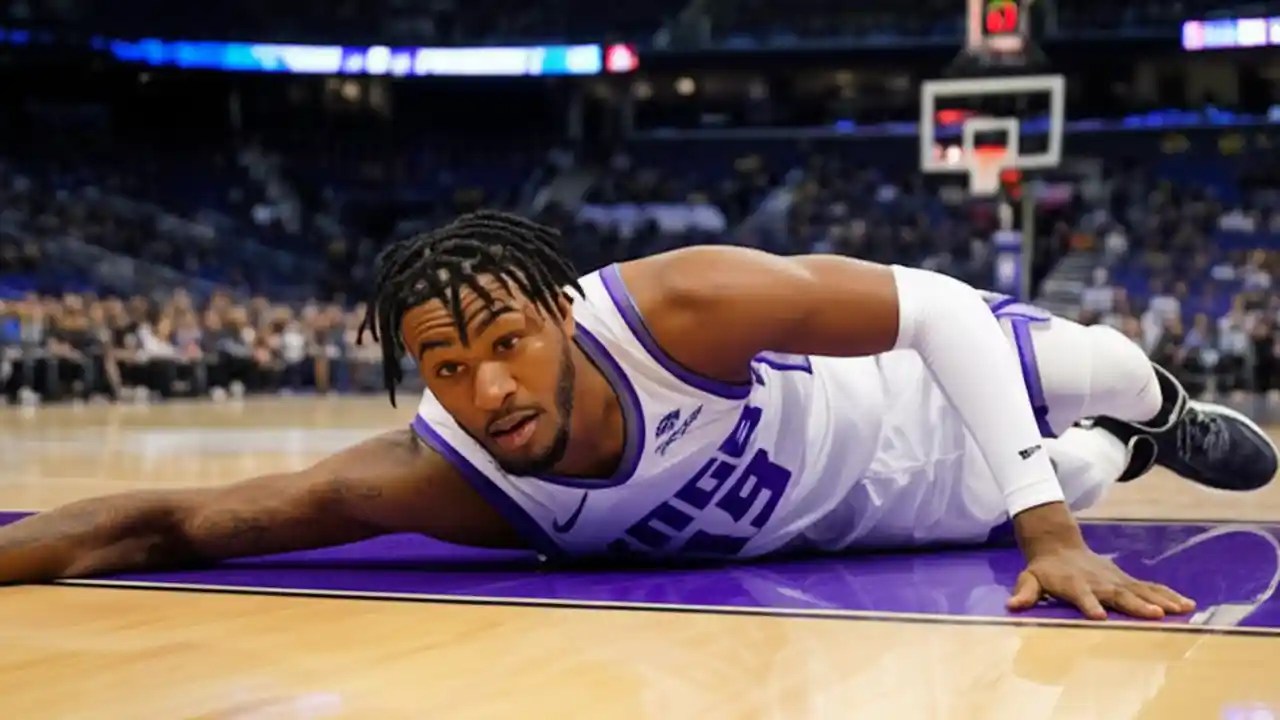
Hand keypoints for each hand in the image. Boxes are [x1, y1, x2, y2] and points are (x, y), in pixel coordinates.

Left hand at [1007, 546, 1195, 620]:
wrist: (1059, 546)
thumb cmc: (1044, 570)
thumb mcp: (1029, 579)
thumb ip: (1024, 592)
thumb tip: (1012, 605)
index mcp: (1075, 584)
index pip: (1082, 596)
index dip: (1089, 605)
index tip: (1098, 616)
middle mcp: (1099, 582)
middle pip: (1119, 594)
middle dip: (1136, 604)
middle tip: (1155, 615)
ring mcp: (1116, 580)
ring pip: (1141, 590)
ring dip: (1161, 600)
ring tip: (1181, 610)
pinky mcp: (1126, 580)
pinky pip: (1150, 587)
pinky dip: (1168, 594)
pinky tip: (1187, 604)